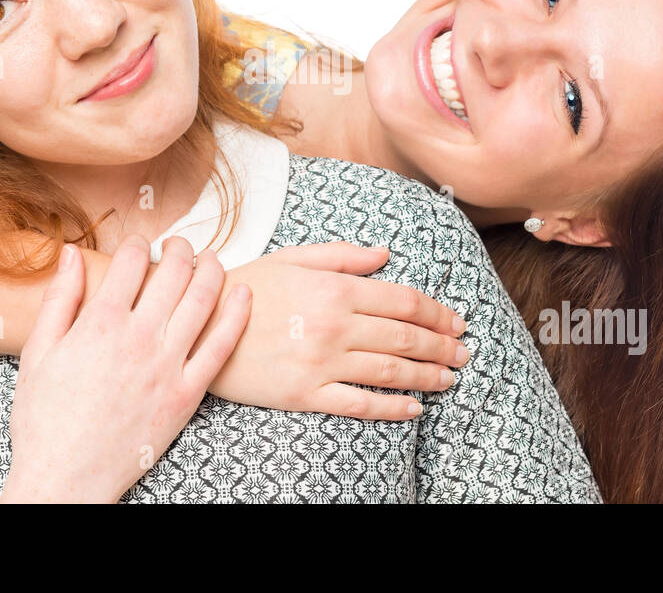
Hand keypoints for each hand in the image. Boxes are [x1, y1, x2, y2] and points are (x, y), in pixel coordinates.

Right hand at [0, 235, 249, 502]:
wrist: (66, 477)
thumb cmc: (44, 419)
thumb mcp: (38, 353)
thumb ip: (59, 298)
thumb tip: (70, 252)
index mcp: (100, 323)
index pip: (131, 260)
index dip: (138, 243)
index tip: (139, 244)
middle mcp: (139, 338)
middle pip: (173, 272)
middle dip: (179, 249)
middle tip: (178, 246)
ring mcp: (167, 366)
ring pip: (203, 300)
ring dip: (212, 270)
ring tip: (210, 260)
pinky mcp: (188, 394)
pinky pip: (222, 346)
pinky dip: (236, 315)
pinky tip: (243, 295)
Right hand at [206, 242, 469, 420]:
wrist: (198, 324)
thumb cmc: (248, 287)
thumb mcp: (294, 258)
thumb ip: (343, 256)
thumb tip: (386, 254)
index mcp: (335, 289)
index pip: (403, 301)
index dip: (436, 313)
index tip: (456, 322)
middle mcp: (335, 326)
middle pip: (404, 338)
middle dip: (441, 346)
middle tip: (464, 353)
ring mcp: (321, 363)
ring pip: (390, 372)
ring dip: (427, 376)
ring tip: (449, 379)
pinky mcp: (305, 394)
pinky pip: (360, 404)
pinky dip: (392, 408)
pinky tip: (414, 409)